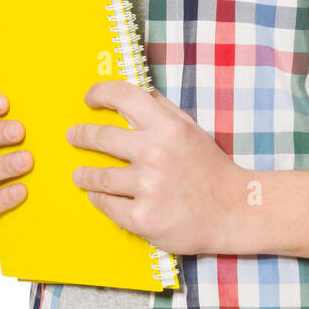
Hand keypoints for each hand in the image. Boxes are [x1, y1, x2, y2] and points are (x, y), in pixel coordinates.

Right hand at [0, 90, 33, 220]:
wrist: (5, 180)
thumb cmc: (12, 140)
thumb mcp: (12, 119)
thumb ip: (25, 106)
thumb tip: (58, 92)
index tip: (4, 103)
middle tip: (19, 131)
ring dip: (2, 166)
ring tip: (27, 160)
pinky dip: (0, 198)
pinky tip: (21, 191)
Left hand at [67, 82, 249, 255]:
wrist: (234, 211)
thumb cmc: (211, 169)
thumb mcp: (191, 130)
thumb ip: (163, 110)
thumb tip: (139, 90)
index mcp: (168, 128)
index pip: (123, 96)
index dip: (100, 92)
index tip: (89, 99)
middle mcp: (155, 154)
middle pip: (99, 137)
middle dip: (80, 135)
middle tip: (73, 136)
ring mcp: (147, 188)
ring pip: (97, 176)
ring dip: (84, 174)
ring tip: (80, 175)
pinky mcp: (143, 219)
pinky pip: (107, 205)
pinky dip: (101, 200)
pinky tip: (99, 196)